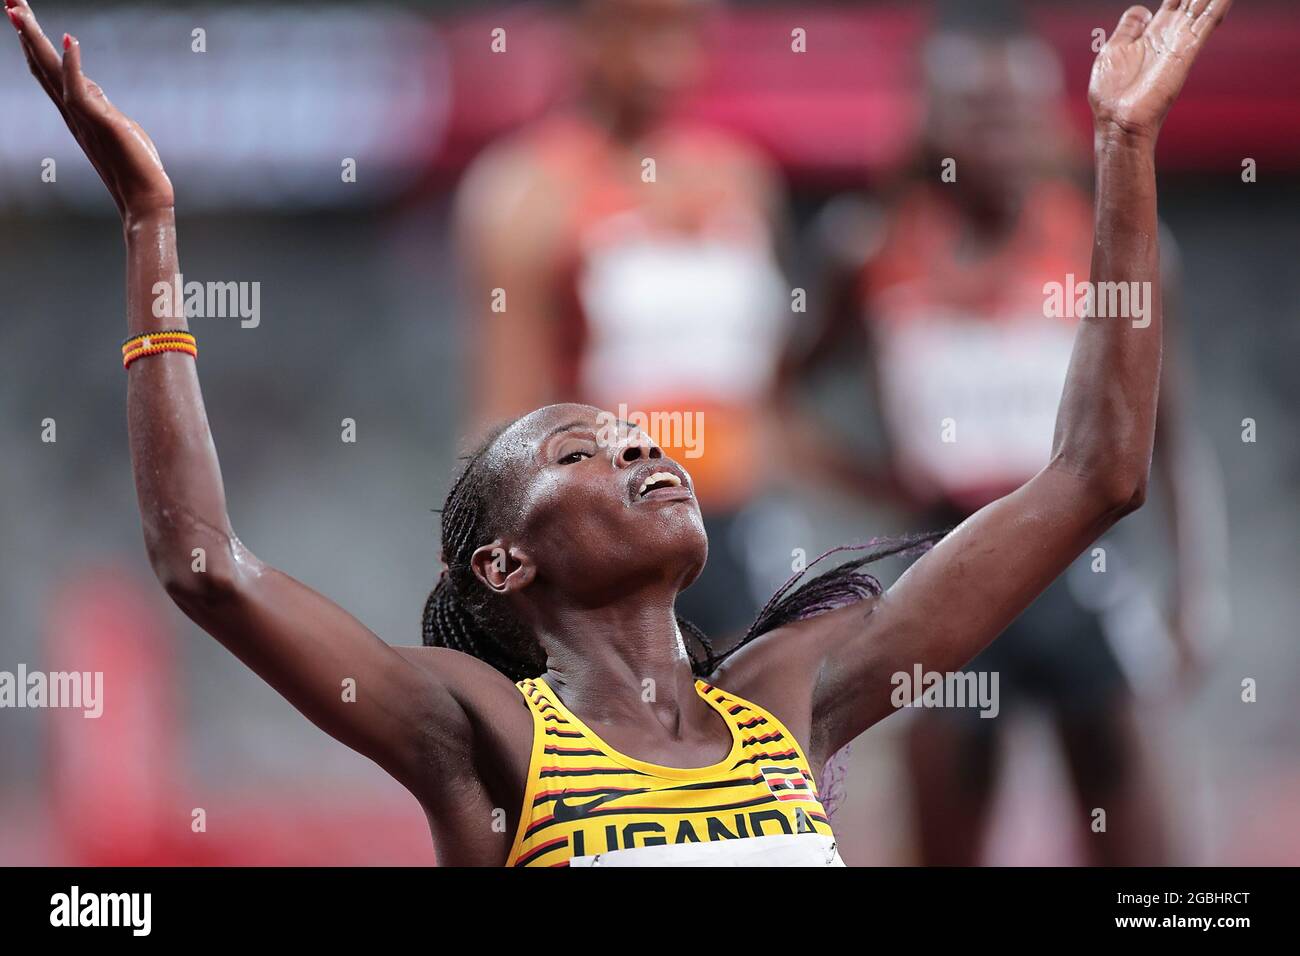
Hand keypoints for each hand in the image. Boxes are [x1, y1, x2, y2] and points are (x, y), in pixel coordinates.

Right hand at [6, 0, 173, 217]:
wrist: (145, 199)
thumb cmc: (136, 166)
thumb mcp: (116, 124)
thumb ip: (100, 105)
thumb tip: (91, 85)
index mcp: (74, 111)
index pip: (47, 70)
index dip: (33, 41)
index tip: (19, 12)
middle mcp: (72, 112)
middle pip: (40, 64)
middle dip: (25, 30)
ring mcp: (83, 117)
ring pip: (50, 71)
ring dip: (34, 39)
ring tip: (17, 9)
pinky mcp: (101, 122)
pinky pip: (80, 90)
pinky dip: (74, 65)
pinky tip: (69, 40)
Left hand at [1088, 0, 1232, 144]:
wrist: (1119, 120)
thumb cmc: (1111, 93)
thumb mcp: (1113, 50)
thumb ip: (1128, 29)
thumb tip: (1142, 11)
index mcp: (1150, 36)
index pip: (1172, 4)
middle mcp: (1169, 36)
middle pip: (1191, 2)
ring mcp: (1179, 42)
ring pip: (1202, 8)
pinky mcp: (1186, 51)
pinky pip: (1207, 22)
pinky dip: (1218, 6)